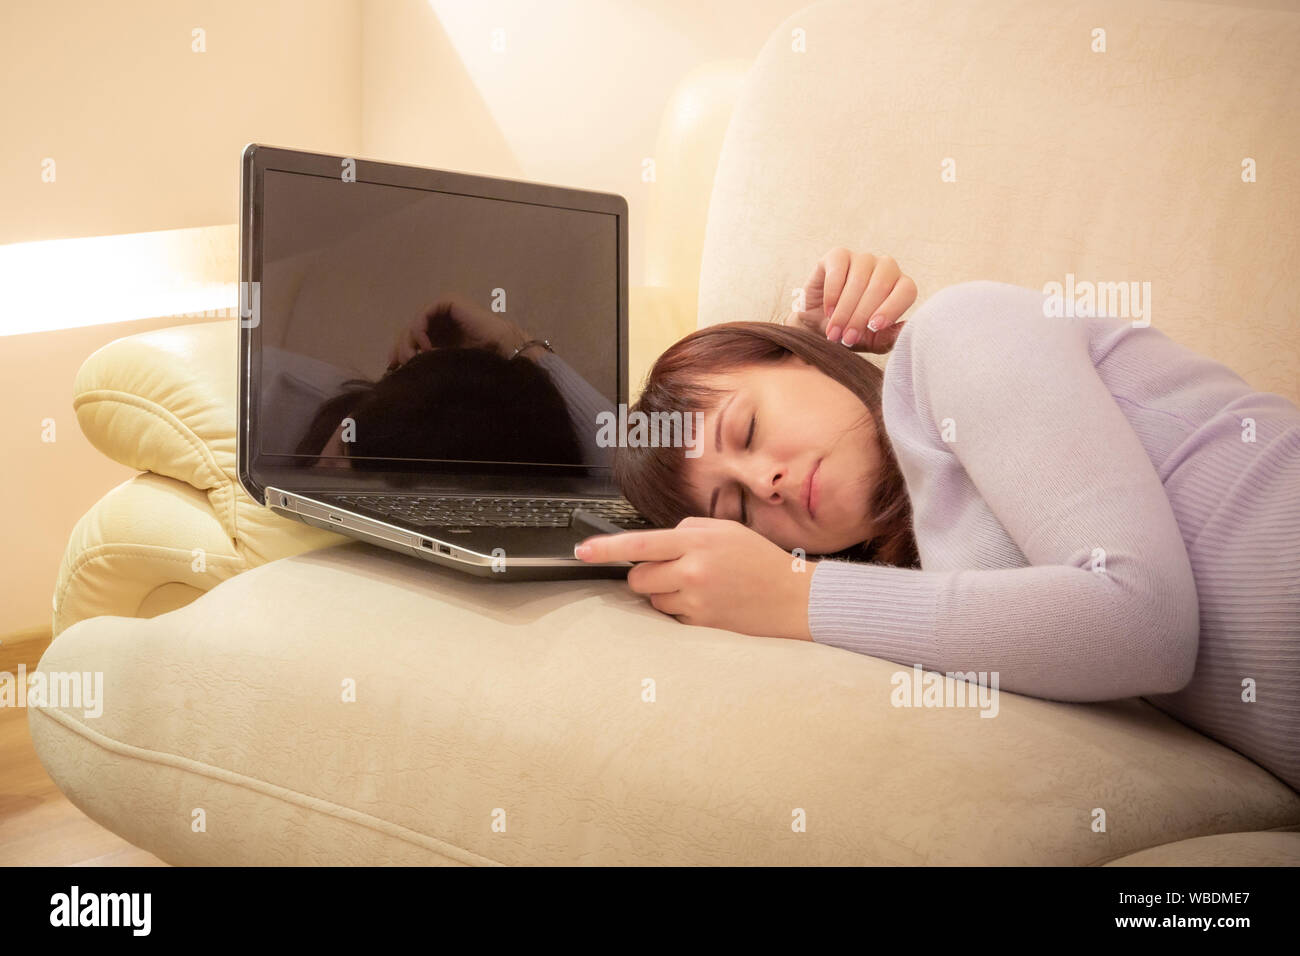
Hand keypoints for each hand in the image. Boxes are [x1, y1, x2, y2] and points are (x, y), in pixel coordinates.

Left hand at [387, 295, 528, 369]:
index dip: (399, 351)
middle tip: (402, 365)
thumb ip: (426, 362)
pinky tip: (425, 348)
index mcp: (440, 332)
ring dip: (409, 342)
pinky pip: (424, 315)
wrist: (503, 349)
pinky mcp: (448, 303)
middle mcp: (439, 319)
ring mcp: (443, 309)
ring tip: (414, 359)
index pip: (411, 338)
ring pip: (414, 323)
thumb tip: (398, 370)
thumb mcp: (445, 363)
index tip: (393, 368)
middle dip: (402, 348)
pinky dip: (420, 331)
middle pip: (409, 331)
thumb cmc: (480, 360)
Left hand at [574, 516, 816, 640]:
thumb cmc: (760, 561)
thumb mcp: (725, 530)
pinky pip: (672, 619)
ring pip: (653, 601)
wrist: (794, 599)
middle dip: (647, 575)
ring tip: (700, 588)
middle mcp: (692, 572)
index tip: (581, 551)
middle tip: (674, 571)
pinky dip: (682, 612)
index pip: (638, 544)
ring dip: (666, 595)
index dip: (604, 549)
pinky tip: (709, 604)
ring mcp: (695, 603)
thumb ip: (686, 531)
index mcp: (696, 542)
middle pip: (638, 578)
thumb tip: (655, 543)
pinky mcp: (701, 627)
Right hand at [785, 247, 915, 352]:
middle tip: (847, 338)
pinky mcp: (838, 255)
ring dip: (845, 310)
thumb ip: (889, 337)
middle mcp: (886, 268)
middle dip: (861, 316)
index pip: (906, 291)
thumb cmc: (850, 331)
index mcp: (900, 286)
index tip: (873, 327)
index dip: (891, 309)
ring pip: (859, 280)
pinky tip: (829, 311)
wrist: (819, 325)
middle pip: (880, 286)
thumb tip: (907, 331)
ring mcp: (863, 259)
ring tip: (835, 330)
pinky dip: (832, 294)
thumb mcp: (871, 340)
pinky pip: (838, 271)